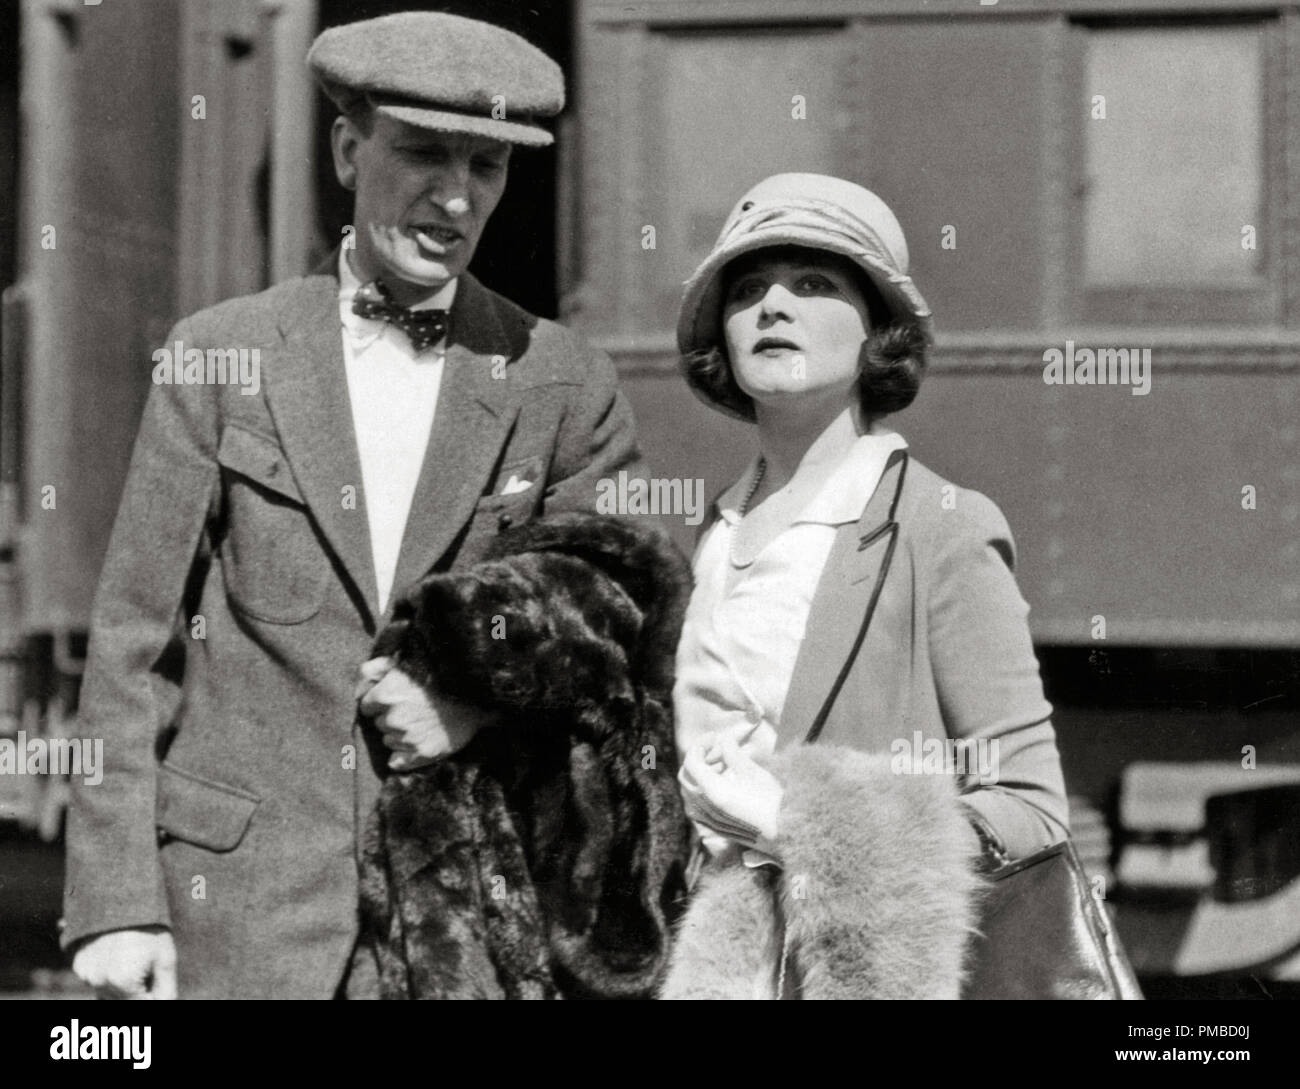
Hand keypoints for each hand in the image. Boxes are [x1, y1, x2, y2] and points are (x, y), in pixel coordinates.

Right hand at [71, 926, 176, 999]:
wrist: (123, 897)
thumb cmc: (150, 928)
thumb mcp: (166, 958)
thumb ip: (165, 991)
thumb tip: (164, 1006)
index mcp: (122, 983)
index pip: (141, 1006)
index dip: (152, 994)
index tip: (155, 976)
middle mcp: (99, 983)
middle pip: (122, 1002)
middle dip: (137, 990)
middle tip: (145, 963)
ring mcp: (85, 974)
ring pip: (106, 993)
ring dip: (120, 984)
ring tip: (132, 955)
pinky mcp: (78, 964)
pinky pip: (95, 979)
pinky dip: (107, 973)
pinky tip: (118, 953)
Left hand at [356, 657, 495, 770]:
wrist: (475, 698)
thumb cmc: (439, 678)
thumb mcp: (403, 663)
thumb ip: (374, 669)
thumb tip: (358, 685)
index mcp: (386, 694)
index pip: (367, 706)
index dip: (381, 702)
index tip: (398, 699)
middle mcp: (393, 717)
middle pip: (379, 724)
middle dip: (392, 718)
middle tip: (416, 709)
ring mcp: (405, 738)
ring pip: (389, 741)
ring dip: (400, 735)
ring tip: (423, 722)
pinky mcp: (419, 755)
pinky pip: (396, 761)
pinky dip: (404, 756)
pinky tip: (421, 741)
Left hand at [679, 734, 782, 851]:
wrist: (784, 832)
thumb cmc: (771, 800)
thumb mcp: (752, 771)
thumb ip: (732, 753)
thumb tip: (724, 739)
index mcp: (713, 791)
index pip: (691, 762)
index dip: (699, 745)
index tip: (714, 736)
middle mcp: (705, 807)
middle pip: (685, 777)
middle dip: (698, 758)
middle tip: (717, 749)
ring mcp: (708, 819)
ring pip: (690, 791)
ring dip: (701, 774)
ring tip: (723, 765)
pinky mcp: (714, 826)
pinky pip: (696, 805)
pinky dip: (702, 789)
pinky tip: (722, 783)